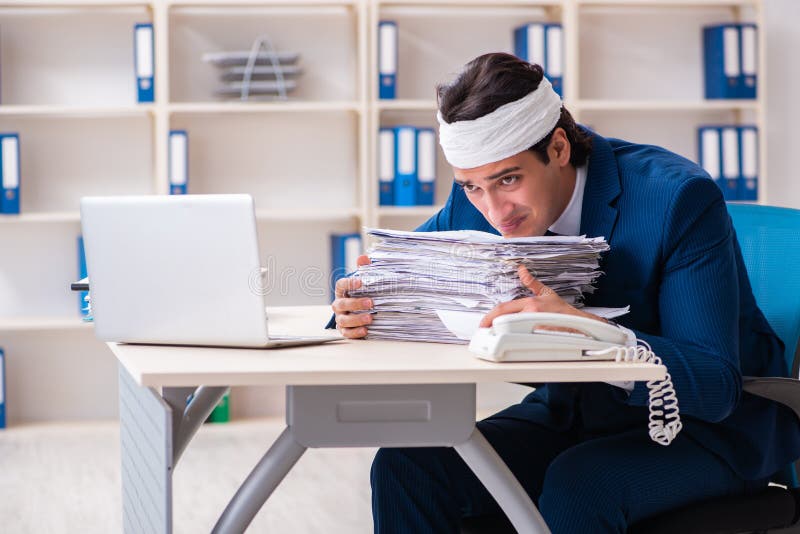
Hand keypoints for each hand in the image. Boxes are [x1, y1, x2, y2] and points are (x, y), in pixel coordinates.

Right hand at [331, 255, 372, 338]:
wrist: (360, 313)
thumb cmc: (361, 295)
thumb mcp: (363, 282)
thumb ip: (363, 270)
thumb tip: (363, 258)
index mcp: (342, 292)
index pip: (341, 285)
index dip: (349, 283)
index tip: (361, 281)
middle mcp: (339, 305)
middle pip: (342, 304)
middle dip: (355, 303)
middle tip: (370, 302)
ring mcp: (341, 318)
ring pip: (344, 320)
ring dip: (356, 319)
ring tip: (370, 318)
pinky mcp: (345, 330)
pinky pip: (347, 333)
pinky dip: (355, 332)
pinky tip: (365, 330)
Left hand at [479, 265, 610, 329]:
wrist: (579, 322)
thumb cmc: (563, 310)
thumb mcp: (546, 293)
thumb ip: (532, 282)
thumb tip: (522, 270)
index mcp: (531, 303)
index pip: (504, 308)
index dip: (490, 316)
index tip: (483, 323)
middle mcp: (532, 313)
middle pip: (504, 319)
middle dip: (492, 325)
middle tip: (485, 330)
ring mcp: (535, 325)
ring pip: (511, 330)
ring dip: (501, 333)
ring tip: (495, 336)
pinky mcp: (540, 337)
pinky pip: (522, 339)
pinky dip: (514, 340)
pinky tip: (510, 342)